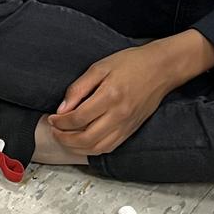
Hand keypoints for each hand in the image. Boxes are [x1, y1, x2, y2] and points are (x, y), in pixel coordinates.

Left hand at [48, 32, 213, 155]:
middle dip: (64, 138)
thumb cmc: (131, 63)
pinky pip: (109, 147)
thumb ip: (78, 88)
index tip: (52, 118)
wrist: (161, 69)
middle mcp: (119, 115)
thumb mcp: (100, 67)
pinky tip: (82, 142)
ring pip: (97, 148)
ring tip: (64, 137)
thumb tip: (62, 109)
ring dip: (76, 147)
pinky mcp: (131, 130)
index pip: (78, 118)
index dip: (60, 122)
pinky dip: (92, 149)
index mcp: (110, 96)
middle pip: (85, 138)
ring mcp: (126, 125)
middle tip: (54, 130)